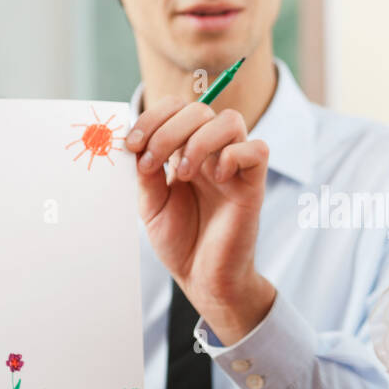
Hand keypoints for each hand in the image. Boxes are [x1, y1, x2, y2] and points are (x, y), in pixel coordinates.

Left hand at [126, 96, 275, 343]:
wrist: (202, 279)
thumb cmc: (180, 241)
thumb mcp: (150, 204)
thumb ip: (145, 172)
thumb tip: (131, 141)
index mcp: (186, 151)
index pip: (175, 110)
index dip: (152, 118)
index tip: (131, 146)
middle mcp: (212, 153)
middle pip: (199, 109)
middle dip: (167, 130)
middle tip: (152, 163)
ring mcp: (235, 168)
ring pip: (230, 120)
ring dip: (198, 140)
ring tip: (182, 174)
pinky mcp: (253, 186)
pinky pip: (257, 150)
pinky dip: (232, 157)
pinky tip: (215, 179)